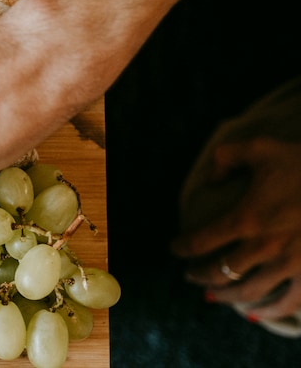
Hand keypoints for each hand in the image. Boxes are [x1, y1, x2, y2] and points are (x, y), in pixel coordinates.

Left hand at [172, 138, 300, 319]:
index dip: (181, 247)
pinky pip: (289, 303)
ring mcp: (290, 264)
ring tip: (213, 296)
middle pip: (219, 272)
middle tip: (190, 275)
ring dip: (226, 297)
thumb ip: (226, 158)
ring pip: (249, 292)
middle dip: (199, 275)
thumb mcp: (261, 148)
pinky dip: (269, 312)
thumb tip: (208, 180)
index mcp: (247, 218)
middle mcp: (265, 247)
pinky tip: (255, 314)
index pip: (200, 241)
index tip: (174, 249)